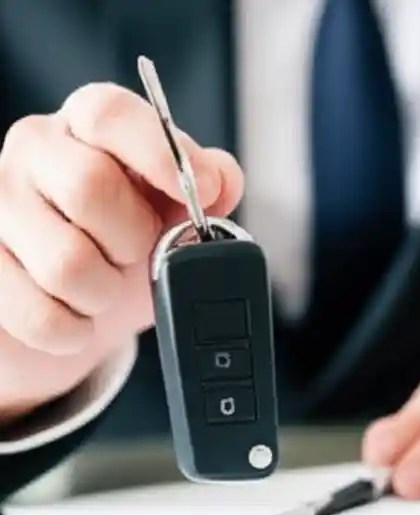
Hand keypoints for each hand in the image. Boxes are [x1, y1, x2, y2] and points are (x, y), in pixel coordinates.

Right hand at [0, 83, 243, 422]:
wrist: (75, 307)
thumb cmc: (127, 244)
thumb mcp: (176, 212)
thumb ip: (210, 185)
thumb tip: (220, 178)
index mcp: (88, 125)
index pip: (109, 113)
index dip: (160, 153)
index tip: (200, 192)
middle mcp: (34, 150)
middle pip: (89, 188)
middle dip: (133, 240)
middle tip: (136, 254)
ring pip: (66, 262)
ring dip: (103, 293)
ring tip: (104, 288)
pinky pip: (40, 314)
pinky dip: (73, 330)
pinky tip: (76, 317)